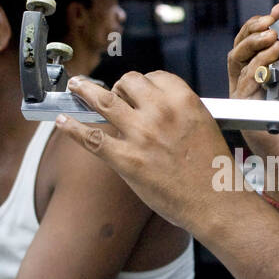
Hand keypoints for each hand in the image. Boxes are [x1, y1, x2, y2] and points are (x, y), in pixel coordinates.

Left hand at [52, 71, 252, 237]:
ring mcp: (141, 134)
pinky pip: (91, 137)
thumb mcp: (203, 125)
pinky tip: (62, 122)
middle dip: (118, 87)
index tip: (136, 90)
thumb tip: (152, 107)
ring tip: (75, 86)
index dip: (143, 84)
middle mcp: (160, 111)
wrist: (216, 202)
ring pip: (103, 101)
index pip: (154, 76)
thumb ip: (178, 112)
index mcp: (184, 100)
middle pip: (127, 82)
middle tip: (112, 94)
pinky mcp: (126, 160)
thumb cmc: (213, 169)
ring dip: (84, 90)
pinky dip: (72, 128)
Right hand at [227, 4, 278, 192]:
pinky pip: (245, 85)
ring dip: (255, 46)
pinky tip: (273, 58)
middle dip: (253, 30)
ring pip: (237, 64)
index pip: (251, 46)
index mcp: (258, 80)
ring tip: (273, 37)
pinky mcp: (245, 114)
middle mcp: (245, 89)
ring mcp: (243, 101)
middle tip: (271, 20)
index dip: (260, 26)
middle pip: (237, 50)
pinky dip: (258, 68)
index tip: (278, 11)